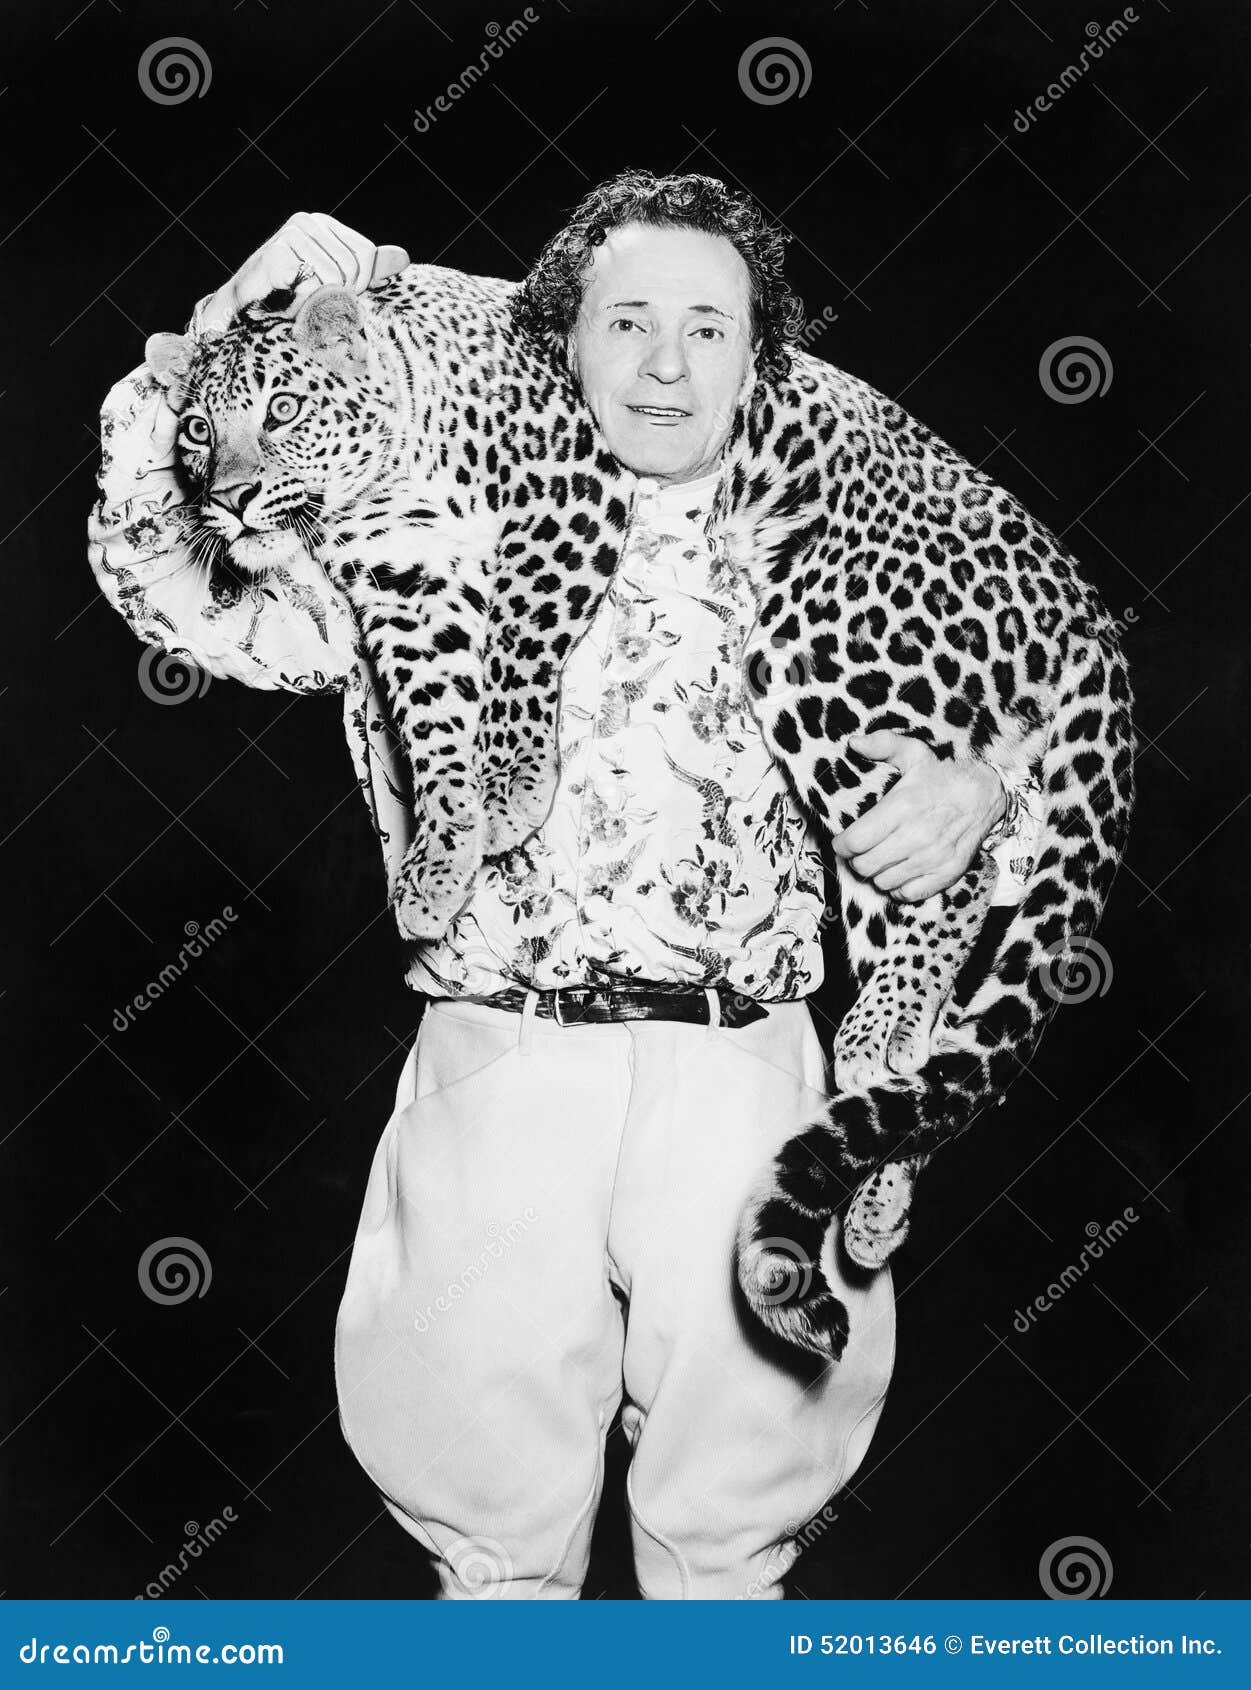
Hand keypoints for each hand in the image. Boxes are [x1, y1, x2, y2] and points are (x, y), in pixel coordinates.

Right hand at [198, 211, 408, 333]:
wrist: (246, 309)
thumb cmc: (290, 296)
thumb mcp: (337, 281)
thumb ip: (369, 269)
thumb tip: (404, 257)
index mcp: (325, 225)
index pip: (366, 253)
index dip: (358, 282)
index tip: (337, 292)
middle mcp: (308, 221)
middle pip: (353, 265)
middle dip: (340, 292)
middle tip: (314, 299)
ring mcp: (291, 233)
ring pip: (335, 276)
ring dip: (320, 299)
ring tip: (299, 298)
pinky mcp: (278, 251)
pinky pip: (314, 283)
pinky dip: (306, 301)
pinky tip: (289, 298)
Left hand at [830, 730, 1005, 902]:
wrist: (986, 794)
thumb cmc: (943, 776)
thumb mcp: (914, 753)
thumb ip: (883, 745)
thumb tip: (854, 743)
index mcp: (903, 806)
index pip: (856, 841)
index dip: (842, 845)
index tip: (843, 842)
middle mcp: (917, 835)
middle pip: (866, 865)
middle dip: (857, 860)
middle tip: (861, 851)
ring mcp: (932, 857)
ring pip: (883, 882)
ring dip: (877, 873)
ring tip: (881, 859)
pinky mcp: (945, 874)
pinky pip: (908, 895)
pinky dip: (898, 887)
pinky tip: (900, 870)